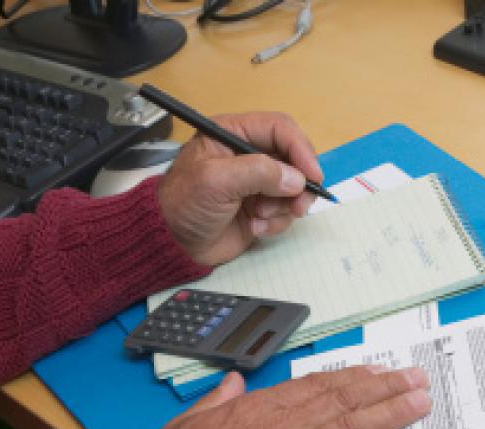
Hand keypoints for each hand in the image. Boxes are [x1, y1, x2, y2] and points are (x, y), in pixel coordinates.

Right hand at [96, 365, 430, 428]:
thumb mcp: (184, 424)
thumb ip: (215, 401)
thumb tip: (232, 382)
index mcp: (254, 408)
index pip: (314, 386)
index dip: (351, 378)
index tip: (376, 371)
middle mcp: (279, 426)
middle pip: (343, 400)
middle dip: (384, 387)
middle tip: (416, 378)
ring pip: (353, 427)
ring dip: (392, 413)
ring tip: (421, 404)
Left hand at [155, 112, 324, 265]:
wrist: (172, 244)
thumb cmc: (184, 204)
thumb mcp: (216, 180)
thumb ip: (258, 172)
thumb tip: (296, 179)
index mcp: (234, 134)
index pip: (279, 128)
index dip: (300, 148)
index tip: (312, 175)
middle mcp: (249, 154)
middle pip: (294, 158)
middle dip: (299, 183)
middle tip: (298, 205)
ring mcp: (257, 182)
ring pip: (295, 187)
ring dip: (284, 206)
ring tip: (260, 217)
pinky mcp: (262, 207)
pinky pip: (286, 211)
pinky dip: (276, 222)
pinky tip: (254, 228)